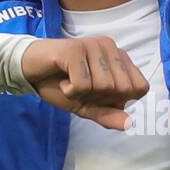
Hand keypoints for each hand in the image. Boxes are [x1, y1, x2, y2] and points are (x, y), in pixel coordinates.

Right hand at [20, 36, 149, 129]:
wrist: (29, 71)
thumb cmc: (60, 85)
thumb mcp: (87, 106)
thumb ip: (108, 115)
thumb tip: (129, 124)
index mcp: (119, 58)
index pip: (140, 87)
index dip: (119, 100)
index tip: (97, 93)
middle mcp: (110, 47)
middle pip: (123, 89)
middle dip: (100, 98)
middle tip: (81, 87)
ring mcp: (94, 45)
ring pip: (105, 86)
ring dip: (83, 94)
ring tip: (69, 81)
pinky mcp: (76, 49)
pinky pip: (83, 84)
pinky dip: (70, 91)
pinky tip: (62, 79)